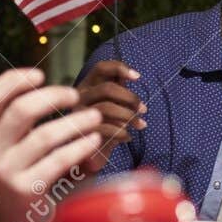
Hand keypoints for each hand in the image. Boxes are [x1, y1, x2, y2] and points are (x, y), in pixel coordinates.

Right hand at [0, 69, 103, 221]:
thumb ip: (16, 120)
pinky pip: (59, 161)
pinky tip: (94, 139)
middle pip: (20, 111)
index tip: (40, 74)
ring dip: (76, 122)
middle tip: (75, 94)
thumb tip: (44, 82)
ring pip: (45, 136)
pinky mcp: (25, 191)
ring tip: (94, 117)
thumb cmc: (15, 173)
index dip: (13, 80)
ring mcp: (6, 172)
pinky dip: (81, 147)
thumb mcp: (5, 145)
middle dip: (53, 97)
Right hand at [74, 59, 144, 173]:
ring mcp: (77, 114)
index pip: (101, 68)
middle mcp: (79, 96)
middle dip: (131, 98)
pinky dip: (122, 132)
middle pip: (107, 88)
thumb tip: (133, 75)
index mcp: (87, 85)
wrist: (88, 154)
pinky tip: (128, 137)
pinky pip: (105, 128)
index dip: (119, 68)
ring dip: (130, 117)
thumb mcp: (112, 104)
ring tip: (140, 125)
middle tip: (143, 109)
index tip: (138, 77)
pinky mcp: (80, 132)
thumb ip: (119, 89)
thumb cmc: (104, 125)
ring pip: (107, 108)